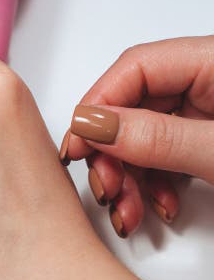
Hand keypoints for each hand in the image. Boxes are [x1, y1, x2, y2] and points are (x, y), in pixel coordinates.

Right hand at [61, 36, 213, 236]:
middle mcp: (208, 80)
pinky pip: (166, 152)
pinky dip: (156, 182)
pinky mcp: (209, 137)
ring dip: (130, 177)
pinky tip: (159, 206)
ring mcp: (210, 109)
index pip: (134, 69)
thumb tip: (94, 126)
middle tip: (107, 188)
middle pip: (133, 106)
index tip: (79, 147)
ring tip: (130, 210)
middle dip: (114, 154)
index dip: (98, 107)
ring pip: (145, 135)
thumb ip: (158, 137)